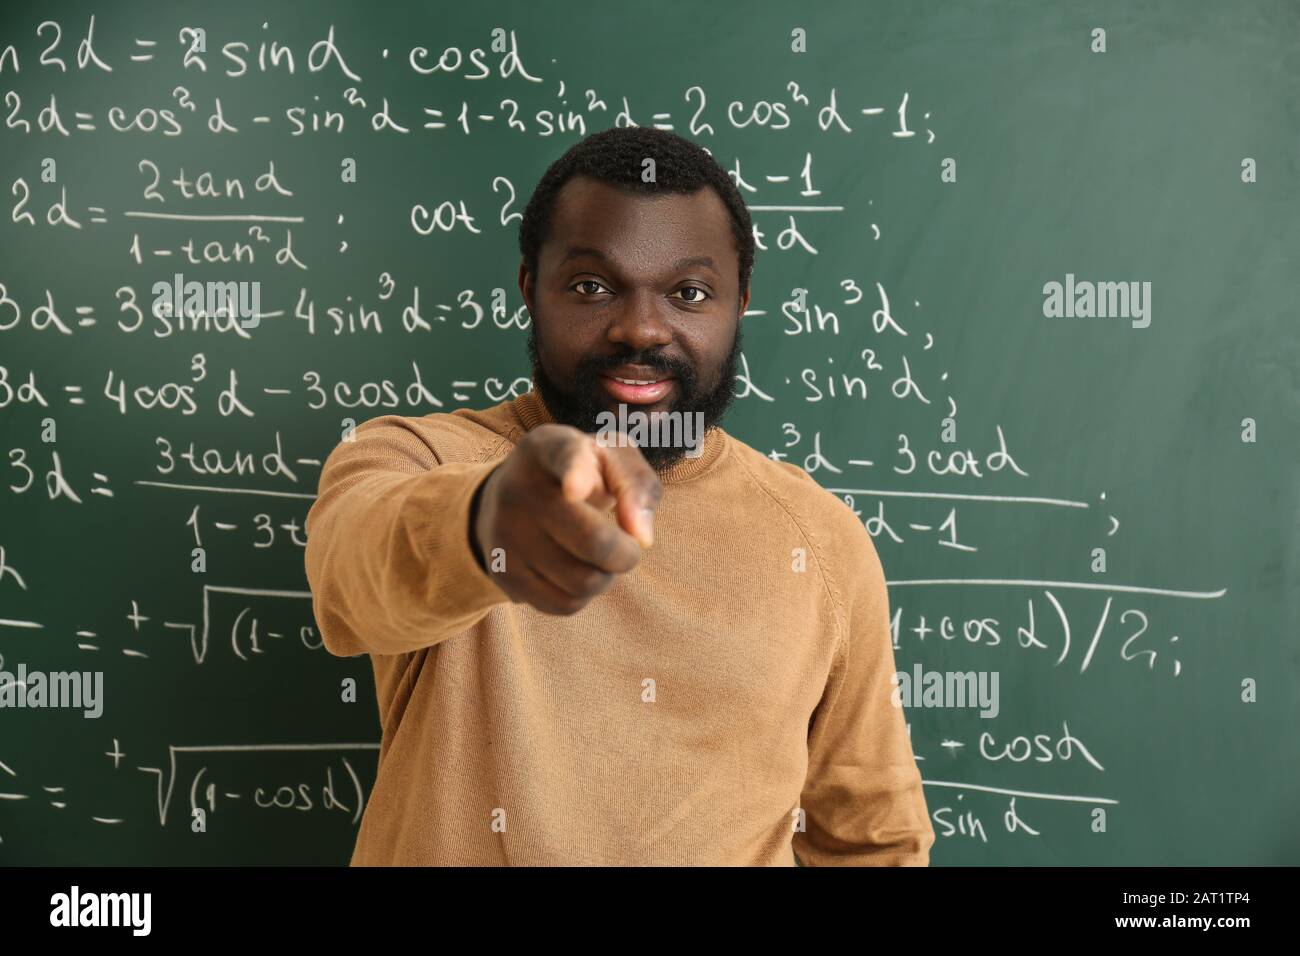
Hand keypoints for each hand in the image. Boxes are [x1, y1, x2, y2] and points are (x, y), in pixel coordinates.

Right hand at [472, 424, 660, 614]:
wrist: (515, 497)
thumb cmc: (582, 474)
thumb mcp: (612, 459)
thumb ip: (638, 485)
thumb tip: (642, 538)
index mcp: (548, 447)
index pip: (564, 456)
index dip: (575, 473)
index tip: (575, 489)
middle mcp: (518, 487)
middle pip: (593, 541)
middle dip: (626, 553)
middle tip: (626, 545)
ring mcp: (504, 532)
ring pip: (583, 581)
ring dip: (605, 576)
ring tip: (594, 554)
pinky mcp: (501, 572)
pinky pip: (564, 605)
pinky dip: (582, 595)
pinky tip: (573, 571)